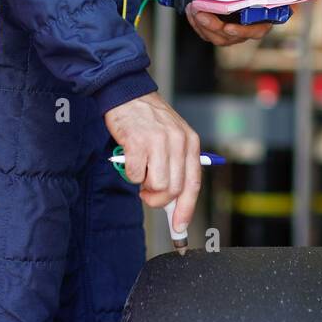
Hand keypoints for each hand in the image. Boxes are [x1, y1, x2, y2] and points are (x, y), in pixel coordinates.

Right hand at [104, 91, 201, 230]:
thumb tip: (174, 201)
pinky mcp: (137, 142)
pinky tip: (130, 158)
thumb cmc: (149, 120)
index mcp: (190, 142)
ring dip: (144, 186)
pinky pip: (134, 175)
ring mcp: (158, 142)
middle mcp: (178, 142)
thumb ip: (176, 165)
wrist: (128, 94)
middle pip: (174, 190)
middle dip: (158, 199)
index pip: (193, 184)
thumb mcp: (173, 137)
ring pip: (156, 185)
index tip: (179, 228)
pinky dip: (129, 173)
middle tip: (147, 193)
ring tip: (140, 172)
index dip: (186, 209)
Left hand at [186, 0, 273, 46]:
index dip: (243, 32)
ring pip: (218, 37)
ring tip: (194, 8)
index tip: (228, 28)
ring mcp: (233, 30)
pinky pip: (207, 33)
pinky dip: (197, 23)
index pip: (257, 30)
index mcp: (264, 14)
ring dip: (203, 25)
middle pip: (233, 37)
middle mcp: (249, 26)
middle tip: (200, 13)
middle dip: (214, 27)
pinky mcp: (219, 30)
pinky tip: (191, 10)